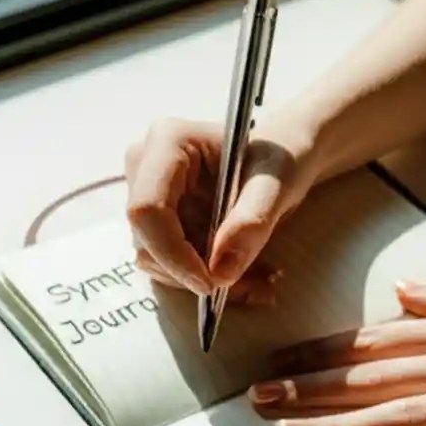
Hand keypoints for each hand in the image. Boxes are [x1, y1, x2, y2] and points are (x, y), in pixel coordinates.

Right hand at [123, 117, 317, 304]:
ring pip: (155, 259)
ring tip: (255, 275)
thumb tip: (222, 271)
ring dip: (202, 278)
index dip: (172, 253)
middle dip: (193, 271)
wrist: (279, 163)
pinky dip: (204, 276)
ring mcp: (147, 196)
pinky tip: (240, 268)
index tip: (212, 282)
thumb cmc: (280, 159)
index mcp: (168, 143)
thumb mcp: (276, 184)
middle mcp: (145, 167)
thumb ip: (251, 221)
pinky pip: (168, 264)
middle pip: (147, 240)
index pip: (147, 209)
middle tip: (251, 282)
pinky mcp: (156, 223)